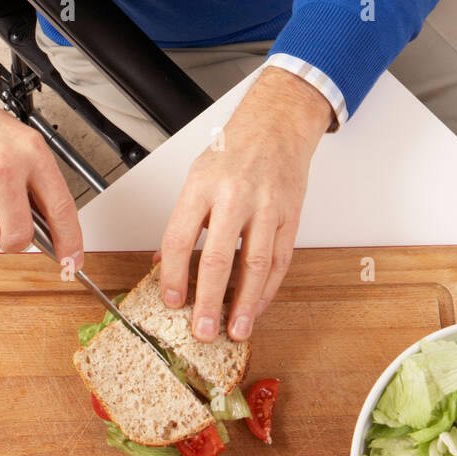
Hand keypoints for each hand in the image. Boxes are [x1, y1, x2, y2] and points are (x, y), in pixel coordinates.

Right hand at [0, 60, 83, 263]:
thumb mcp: (20, 142)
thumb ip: (36, 182)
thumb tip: (49, 228)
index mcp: (32, 153)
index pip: (61, 208)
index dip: (69, 240)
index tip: (72, 260)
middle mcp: (6, 169)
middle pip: (20, 236)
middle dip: (13, 237)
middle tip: (3, 216)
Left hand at [156, 67, 331, 342]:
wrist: (277, 124)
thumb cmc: (234, 150)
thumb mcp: (197, 176)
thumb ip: (184, 221)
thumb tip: (166, 264)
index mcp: (202, 185)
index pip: (180, 238)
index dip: (174, 275)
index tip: (171, 301)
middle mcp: (234, 196)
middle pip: (218, 258)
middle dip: (208, 301)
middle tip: (201, 331)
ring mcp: (266, 206)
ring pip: (255, 264)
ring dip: (245, 304)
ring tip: (235, 330)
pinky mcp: (290, 214)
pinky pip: (280, 259)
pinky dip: (268, 288)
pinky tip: (257, 306)